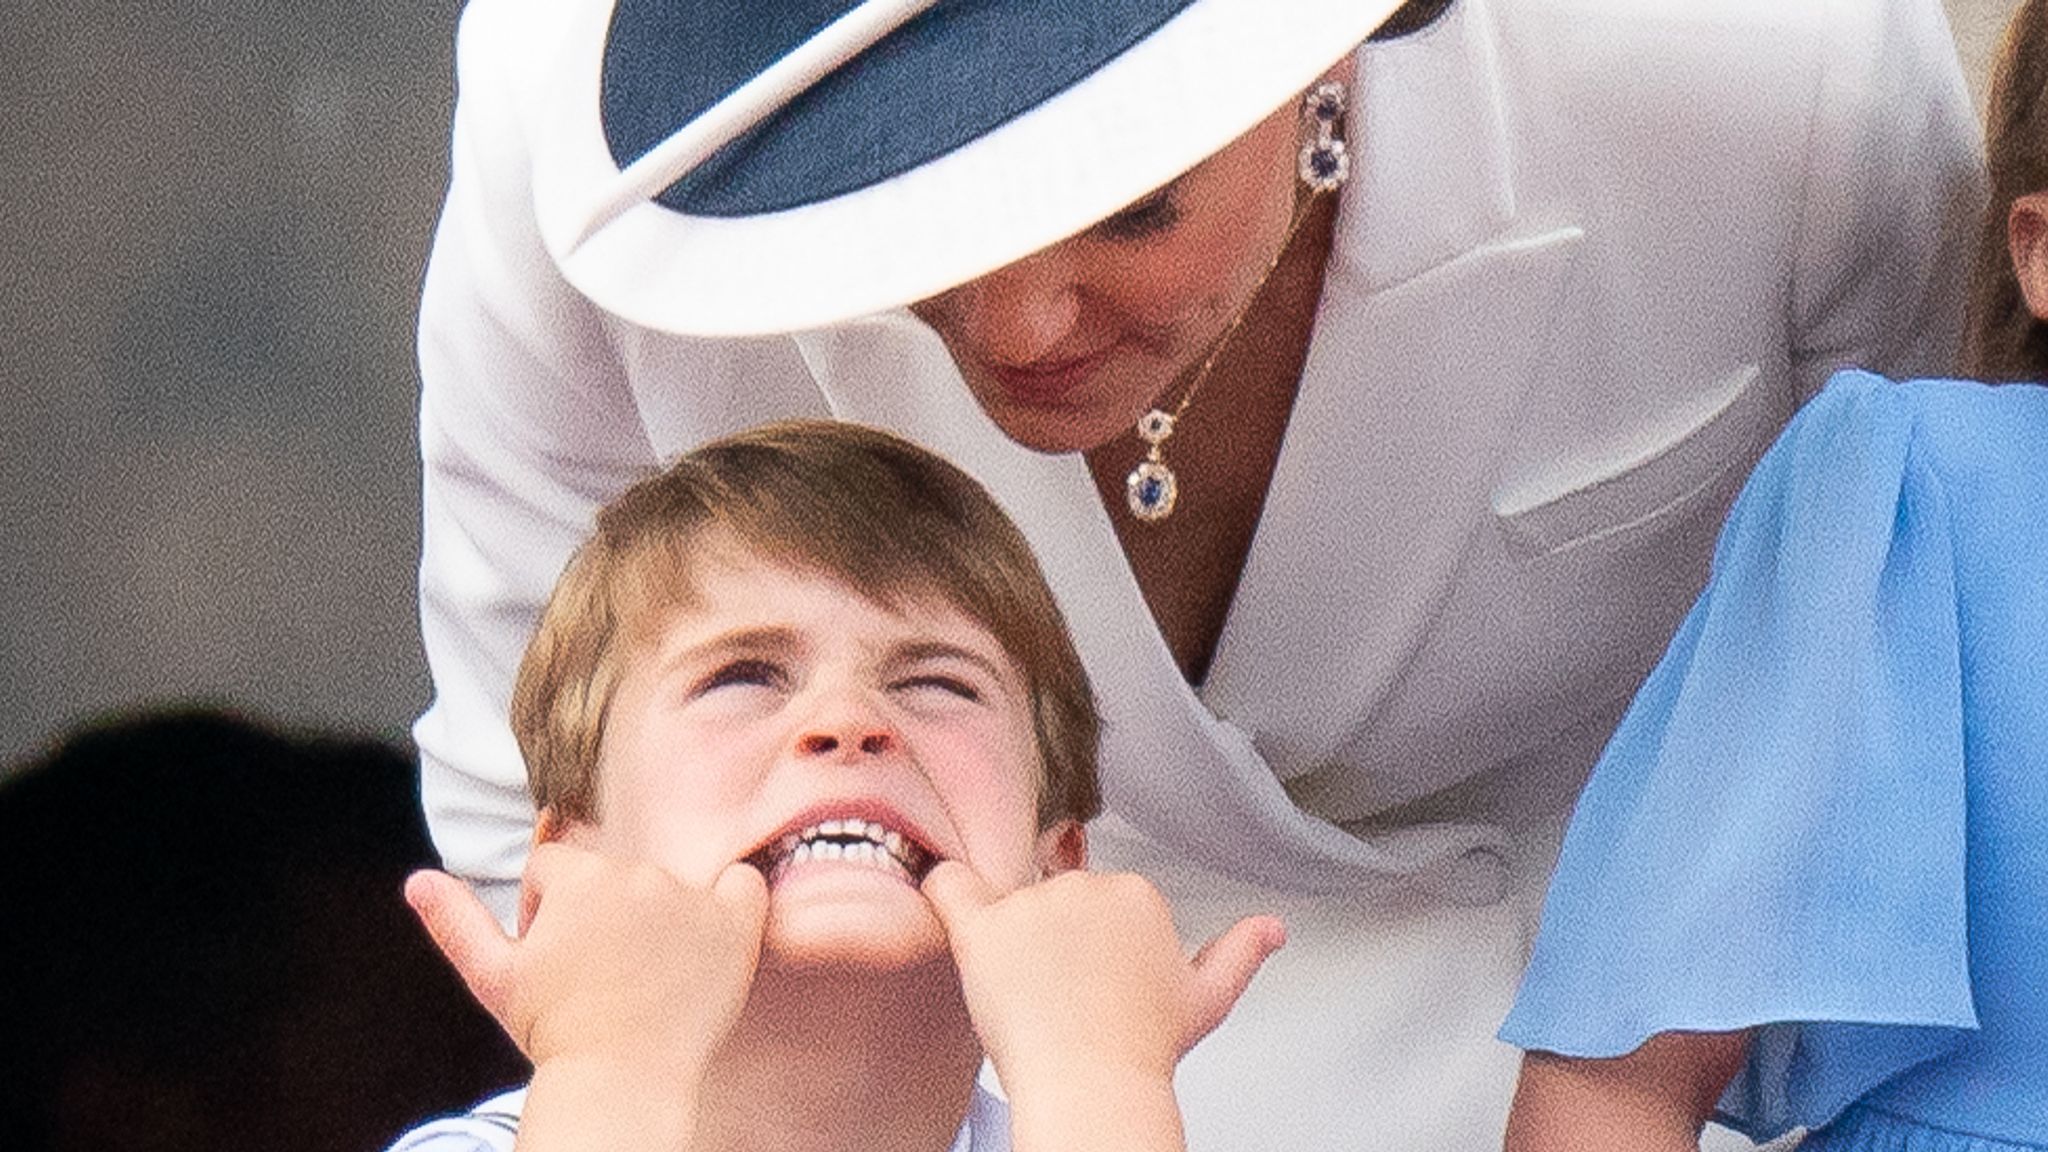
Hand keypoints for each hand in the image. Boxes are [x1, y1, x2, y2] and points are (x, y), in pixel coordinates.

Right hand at [405, 844, 769, 1081]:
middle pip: (613, 874)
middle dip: (600, 913)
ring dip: (655, 916)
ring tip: (643, 975)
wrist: (621, 1081)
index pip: (557, 868)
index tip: (557, 958)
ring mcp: (690, 898)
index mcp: (578, 878)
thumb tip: (416, 880)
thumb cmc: (556, 1032)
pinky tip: (705, 942)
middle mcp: (637, 875)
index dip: (547, 913)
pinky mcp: (735, 926)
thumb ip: (456, 922)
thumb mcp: (495, 978)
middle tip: (600, 972)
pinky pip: (744, 884)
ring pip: (668, 884)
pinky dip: (730, 902)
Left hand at [921, 862, 1282, 1087]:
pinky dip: (941, 890)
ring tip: (1025, 996)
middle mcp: (1086, 887)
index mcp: (1137, 894)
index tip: (1093, 980)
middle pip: (1051, 897)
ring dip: (1008, 940)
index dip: (1090, 942)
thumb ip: (1240, 953)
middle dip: (1051, 938)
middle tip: (1059, 993)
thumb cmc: (1144, 1050)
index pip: (1095, 901)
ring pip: (1004, 903)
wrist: (1095, 1087)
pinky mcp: (984, 928)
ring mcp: (1033, 904)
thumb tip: (1273, 929)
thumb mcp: (1207, 999)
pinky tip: (946, 909)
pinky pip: (947, 885)